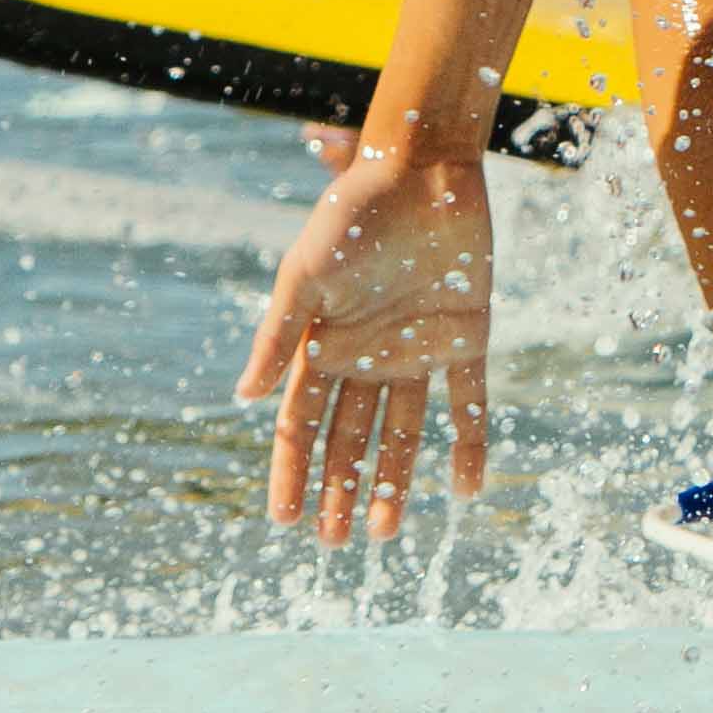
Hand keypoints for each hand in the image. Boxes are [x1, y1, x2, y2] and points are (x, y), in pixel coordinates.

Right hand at [243, 148, 492, 541]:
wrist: (422, 166)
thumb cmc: (353, 211)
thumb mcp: (306, 273)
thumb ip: (279, 334)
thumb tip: (244, 396)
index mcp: (324, 342)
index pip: (301, 422)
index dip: (292, 470)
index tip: (285, 520)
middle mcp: (369, 354)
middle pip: (349, 437)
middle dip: (338, 490)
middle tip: (333, 545)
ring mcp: (417, 349)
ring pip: (403, 433)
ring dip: (392, 482)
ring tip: (382, 534)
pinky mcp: (466, 336)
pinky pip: (468, 401)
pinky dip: (469, 443)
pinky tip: (464, 489)